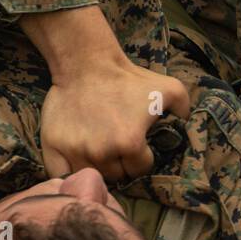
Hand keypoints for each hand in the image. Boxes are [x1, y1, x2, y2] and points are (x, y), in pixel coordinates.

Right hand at [40, 58, 190, 181]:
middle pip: (116, 176)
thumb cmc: (126, 78)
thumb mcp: (165, 87)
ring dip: (97, 167)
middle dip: (119, 164)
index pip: (140, 168)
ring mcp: (76, 151)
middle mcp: (102, 153)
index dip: (141, 157)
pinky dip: (68, 173)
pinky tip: (76, 161)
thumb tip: (187, 120)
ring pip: (91, 176)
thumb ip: (183, 105)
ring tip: (98, 151)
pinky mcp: (53, 147)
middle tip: (116, 147)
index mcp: (130, 143)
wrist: (85, 64)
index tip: (135, 145)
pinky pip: (60, 175)